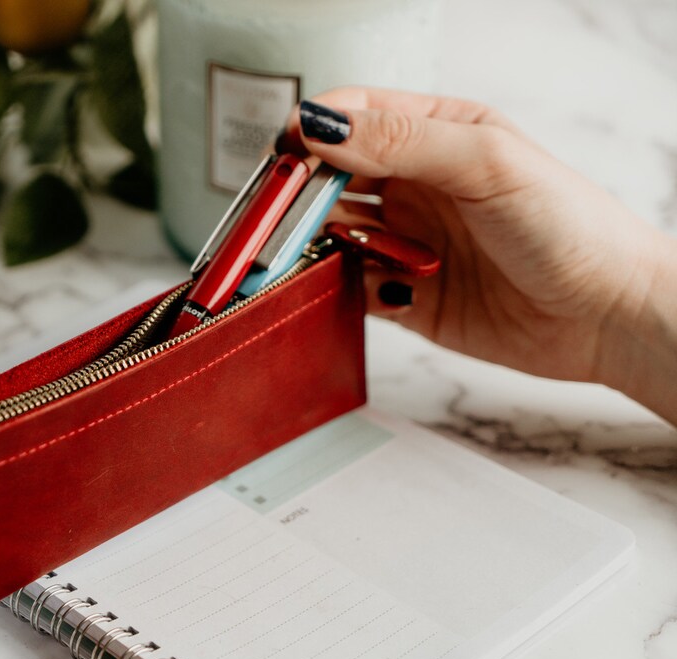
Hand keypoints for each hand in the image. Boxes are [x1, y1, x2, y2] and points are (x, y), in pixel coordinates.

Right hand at [286, 87, 676, 422]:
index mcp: (436, 136)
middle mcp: (416, 186)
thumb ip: (401, 141)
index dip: (312, 131)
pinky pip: (349, 287)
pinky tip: (346, 287)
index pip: (354, 118)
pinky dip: (334, 287)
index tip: (283, 155)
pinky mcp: (405, 296)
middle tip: (275, 214)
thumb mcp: (485, 163)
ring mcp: (408, 241)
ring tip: (303, 254)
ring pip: (331, 234)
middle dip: (298, 192)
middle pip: (330, 178)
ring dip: (312, 242)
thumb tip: (321, 124)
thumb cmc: (568, 225)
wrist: (607, 315)